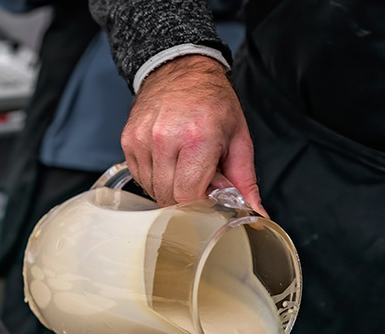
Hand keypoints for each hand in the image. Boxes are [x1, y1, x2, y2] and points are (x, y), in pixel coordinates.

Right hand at [121, 55, 264, 214]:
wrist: (180, 70)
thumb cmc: (212, 101)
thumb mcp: (238, 137)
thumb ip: (244, 179)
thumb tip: (256, 212)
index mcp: (198, 138)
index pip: (187, 195)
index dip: (198, 203)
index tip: (208, 194)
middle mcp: (165, 138)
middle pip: (167, 196)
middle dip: (184, 196)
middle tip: (198, 177)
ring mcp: (142, 140)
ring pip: (151, 189)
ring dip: (168, 186)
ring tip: (182, 164)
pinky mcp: (128, 141)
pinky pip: (139, 176)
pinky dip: (154, 176)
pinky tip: (167, 160)